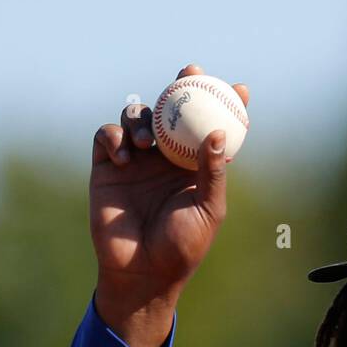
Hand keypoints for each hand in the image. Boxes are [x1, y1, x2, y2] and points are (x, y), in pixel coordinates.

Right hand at [90, 64, 249, 299]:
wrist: (142, 272)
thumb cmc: (181, 248)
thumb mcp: (207, 210)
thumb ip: (212, 173)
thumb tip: (219, 134)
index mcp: (192, 168)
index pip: (208, 128)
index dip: (223, 105)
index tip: (239, 89)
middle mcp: (164, 159)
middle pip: (171, 110)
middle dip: (181, 87)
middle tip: (191, 74)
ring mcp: (136, 161)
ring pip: (136, 116)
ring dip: (142, 118)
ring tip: (147, 142)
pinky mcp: (107, 167)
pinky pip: (107, 136)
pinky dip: (114, 138)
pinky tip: (126, 158)